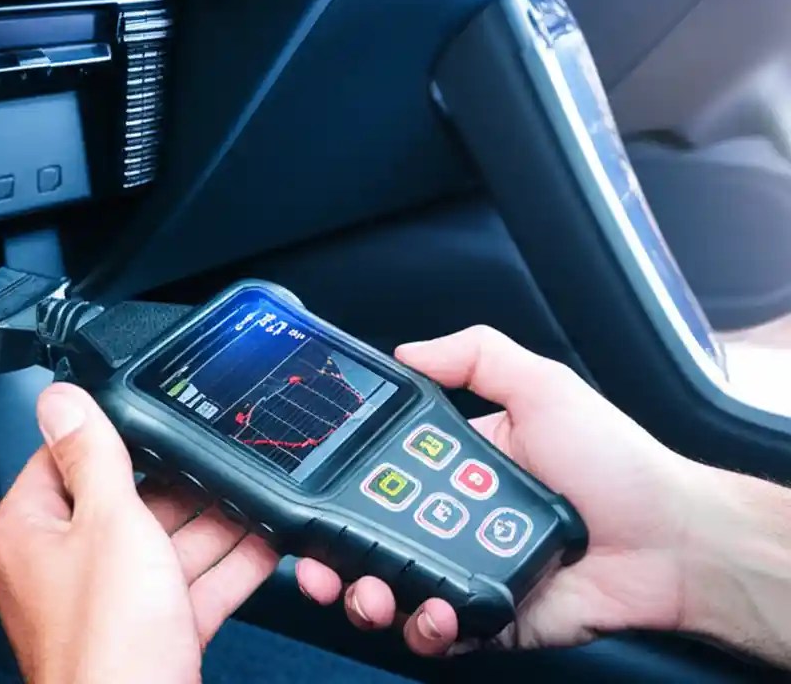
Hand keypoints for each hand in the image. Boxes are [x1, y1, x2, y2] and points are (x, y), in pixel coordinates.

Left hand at [0, 383, 279, 683]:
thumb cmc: (105, 649)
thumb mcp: (108, 522)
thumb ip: (93, 453)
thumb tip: (60, 397)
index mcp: (27, 533)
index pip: (62, 460)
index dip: (112, 437)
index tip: (153, 417)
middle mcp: (58, 569)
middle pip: (123, 503)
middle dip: (180, 486)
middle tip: (222, 458)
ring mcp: (104, 606)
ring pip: (161, 548)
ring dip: (212, 525)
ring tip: (255, 498)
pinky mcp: (145, 637)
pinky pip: (186, 589)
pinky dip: (224, 570)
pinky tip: (264, 548)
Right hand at [295, 326, 701, 654]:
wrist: (675, 540)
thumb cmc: (617, 463)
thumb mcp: (544, 386)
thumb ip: (476, 357)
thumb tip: (407, 350)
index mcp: (453, 465)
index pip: (376, 477)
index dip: (336, 490)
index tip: (308, 500)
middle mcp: (449, 519)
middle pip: (369, 542)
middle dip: (331, 559)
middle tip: (318, 567)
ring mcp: (466, 570)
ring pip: (392, 592)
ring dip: (367, 597)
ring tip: (372, 594)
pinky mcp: (489, 618)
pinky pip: (440, 633)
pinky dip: (426, 630)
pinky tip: (434, 614)